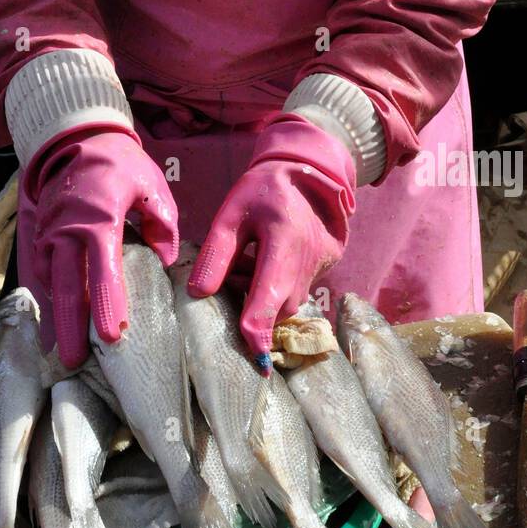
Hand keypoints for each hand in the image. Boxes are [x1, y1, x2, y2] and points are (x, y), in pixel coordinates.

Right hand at [29, 129, 178, 368]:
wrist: (77, 139)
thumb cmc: (119, 164)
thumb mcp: (150, 185)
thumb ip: (163, 223)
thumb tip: (165, 260)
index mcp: (99, 220)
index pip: (102, 271)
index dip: (106, 305)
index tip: (112, 336)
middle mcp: (67, 231)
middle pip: (67, 287)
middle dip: (72, 326)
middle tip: (76, 362)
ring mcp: (50, 234)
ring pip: (50, 284)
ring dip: (57, 318)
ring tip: (63, 352)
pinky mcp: (41, 236)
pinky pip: (42, 272)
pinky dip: (48, 298)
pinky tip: (55, 323)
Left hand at [188, 117, 355, 370]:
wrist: (307, 171)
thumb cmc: (262, 190)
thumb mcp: (231, 214)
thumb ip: (215, 254)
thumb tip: (198, 294)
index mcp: (283, 238)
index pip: (270, 293)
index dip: (260, 328)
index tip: (254, 356)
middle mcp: (309, 256)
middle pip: (281, 306)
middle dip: (256, 312)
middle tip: (232, 286)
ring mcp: (323, 263)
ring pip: (291, 301)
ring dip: (266, 299)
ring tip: (249, 266)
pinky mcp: (328, 265)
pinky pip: (299, 290)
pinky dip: (279, 288)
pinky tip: (265, 264)